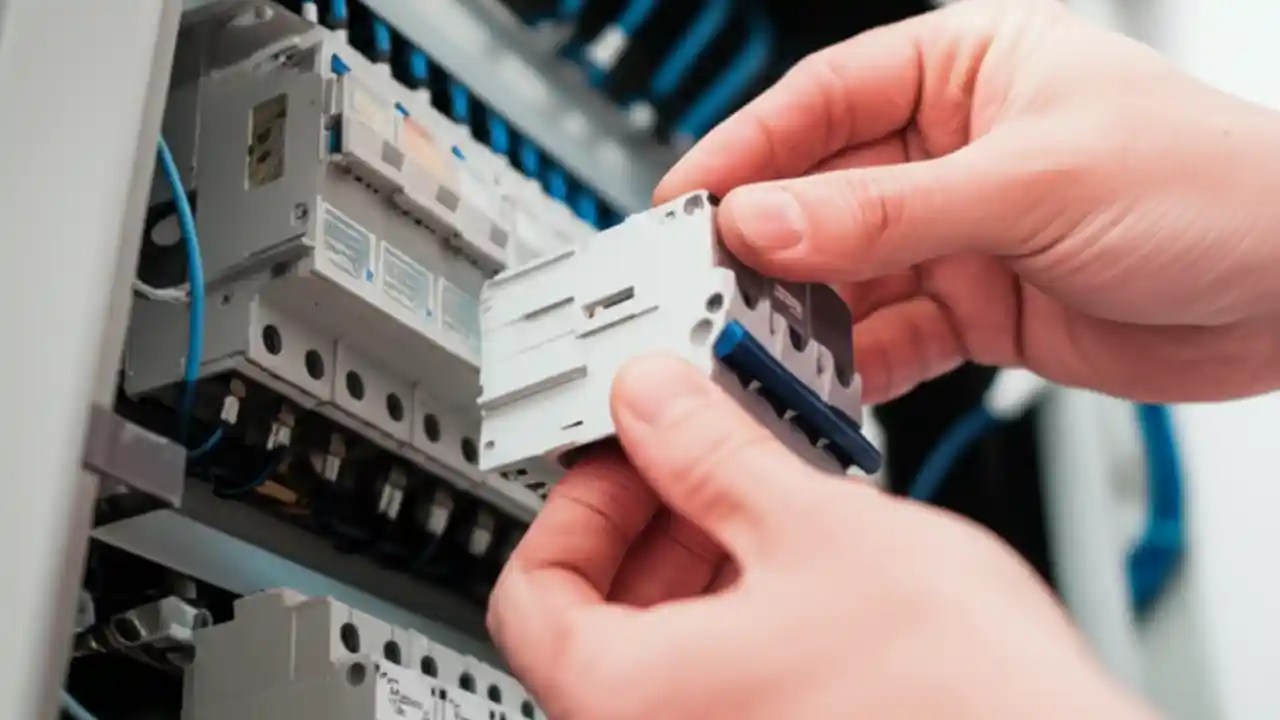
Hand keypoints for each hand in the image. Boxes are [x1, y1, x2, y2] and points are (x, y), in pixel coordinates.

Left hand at [487, 355, 1152, 718]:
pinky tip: (802, 555)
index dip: (575, 502)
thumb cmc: (959, 695)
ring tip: (764, 490)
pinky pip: (724, 673)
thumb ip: (713, 458)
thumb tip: (654, 405)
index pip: (533, 589)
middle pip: (596, 615)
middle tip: (698, 454)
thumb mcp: (817, 531)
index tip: (626, 451)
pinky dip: (742, 605)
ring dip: (700, 555)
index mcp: (630, 696)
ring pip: (666, 643)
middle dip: (646, 519)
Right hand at [657, 0, 1279, 404]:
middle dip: (767, 247)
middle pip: (820, 196)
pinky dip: (856, 366)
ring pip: (848, 275)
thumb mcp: (1032, 183)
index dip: (747, 149)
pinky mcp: (973, 307)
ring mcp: (956, 234)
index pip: (823, 101)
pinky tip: (828, 384)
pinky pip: (890, 337)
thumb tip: (768, 221)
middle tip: (709, 289)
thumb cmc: (1212, 187)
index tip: (689, 197)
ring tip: (761, 349)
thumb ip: (886, 211)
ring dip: (806, 316)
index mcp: (962, 73)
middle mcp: (948, 151)